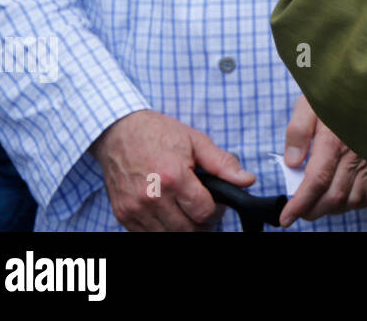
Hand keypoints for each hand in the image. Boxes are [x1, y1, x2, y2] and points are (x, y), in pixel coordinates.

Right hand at [90, 109, 254, 230]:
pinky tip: (169, 212)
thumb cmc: (158, 133)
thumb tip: (247, 180)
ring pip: (168, 235)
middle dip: (202, 222)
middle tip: (203, 207)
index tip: (216, 202)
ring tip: (187, 210)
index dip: (216, 210)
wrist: (119, 131)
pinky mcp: (123, 214)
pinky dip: (162, 228)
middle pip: (187, 229)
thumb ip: (223, 164)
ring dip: (183, 227)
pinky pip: (147, 234)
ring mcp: (135, 208)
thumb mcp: (196, 141)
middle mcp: (152, 196)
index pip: (204, 213)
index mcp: (173, 176)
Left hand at [279, 94, 366, 227]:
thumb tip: (292, 162)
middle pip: (334, 196)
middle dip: (312, 211)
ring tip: (317, 204)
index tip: (286, 217)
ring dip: (332, 209)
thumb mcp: (309, 104)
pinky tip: (342, 197)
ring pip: (352, 200)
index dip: (300, 204)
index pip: (316, 181)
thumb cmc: (334, 95)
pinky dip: (356, 204)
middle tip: (298, 211)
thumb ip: (298, 131)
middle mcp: (354, 153)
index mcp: (334, 139)